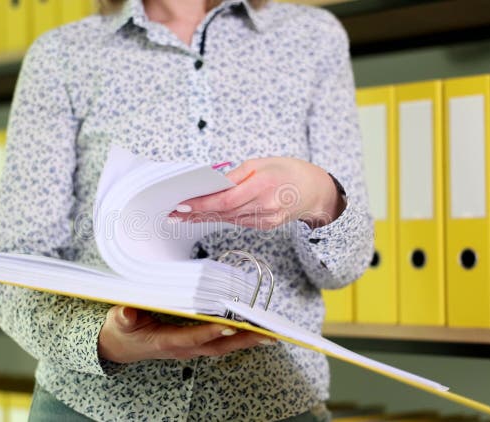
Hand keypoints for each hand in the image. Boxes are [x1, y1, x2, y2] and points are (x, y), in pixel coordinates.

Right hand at [98, 306, 274, 362]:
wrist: (120, 345)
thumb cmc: (121, 330)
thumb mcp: (117, 322)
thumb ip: (123, 317)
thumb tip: (127, 313)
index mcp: (165, 341)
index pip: (191, 338)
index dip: (210, 333)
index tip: (229, 326)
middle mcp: (182, 347)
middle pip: (216, 347)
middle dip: (242, 340)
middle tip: (266, 333)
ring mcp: (190, 347)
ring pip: (223, 346)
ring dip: (246, 340)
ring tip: (270, 333)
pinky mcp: (195, 343)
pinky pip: (221, 343)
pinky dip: (240, 337)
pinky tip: (256, 331)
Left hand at [169, 157, 345, 229]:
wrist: (315, 191)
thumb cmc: (287, 171)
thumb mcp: (260, 163)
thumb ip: (235, 175)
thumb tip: (211, 183)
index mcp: (262, 186)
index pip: (224, 200)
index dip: (201, 204)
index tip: (182, 204)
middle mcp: (263, 206)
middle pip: (223, 213)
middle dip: (196, 212)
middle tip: (174, 213)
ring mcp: (265, 219)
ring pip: (228, 219)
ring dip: (204, 217)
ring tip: (183, 216)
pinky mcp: (265, 226)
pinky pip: (238, 221)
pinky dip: (221, 217)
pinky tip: (205, 216)